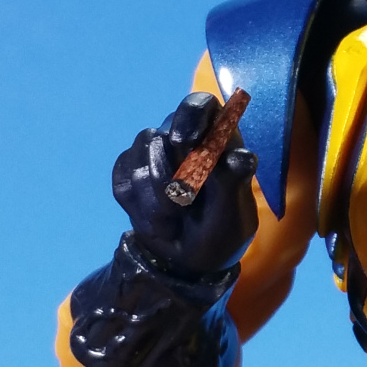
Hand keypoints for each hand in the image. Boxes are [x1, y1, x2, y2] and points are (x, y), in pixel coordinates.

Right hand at [112, 92, 258, 276]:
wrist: (189, 262)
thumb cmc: (222, 231)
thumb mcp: (235, 214)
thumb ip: (235, 183)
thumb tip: (241, 157)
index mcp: (220, 138)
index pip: (202, 105)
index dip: (191, 115)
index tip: (185, 142)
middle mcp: (186, 137)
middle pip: (165, 128)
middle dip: (170, 168)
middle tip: (184, 197)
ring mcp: (156, 152)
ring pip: (144, 152)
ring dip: (159, 194)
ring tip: (178, 216)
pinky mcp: (130, 171)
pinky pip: (125, 177)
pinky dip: (140, 205)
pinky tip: (160, 221)